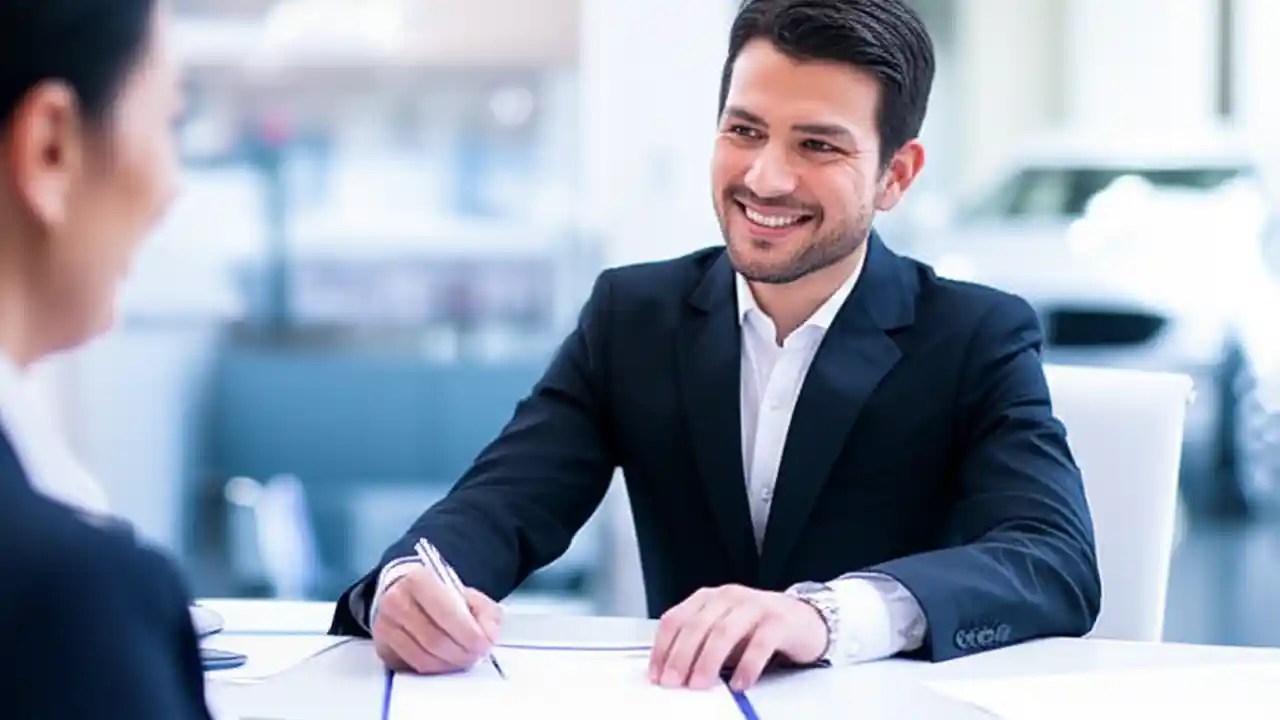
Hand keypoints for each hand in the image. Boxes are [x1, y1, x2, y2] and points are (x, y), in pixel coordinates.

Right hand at [372, 566, 501, 673]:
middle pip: (435, 640)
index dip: (468, 633)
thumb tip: (488, 635)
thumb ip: (484, 612)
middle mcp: (396, 601)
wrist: (403, 592)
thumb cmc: (438, 594)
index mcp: (418, 580)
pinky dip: (435, 669)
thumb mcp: (466, 593)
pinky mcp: (382, 647)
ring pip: (423, 658)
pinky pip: (412, 667)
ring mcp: (385, 626)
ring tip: (464, 658)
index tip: (484, 643)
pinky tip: (446, 662)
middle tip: (477, 655)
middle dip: (462, 653)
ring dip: (450, 664)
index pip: (446, 613)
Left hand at [648, 584, 827, 691]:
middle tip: (674, 683)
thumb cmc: (758, 627)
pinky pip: (759, 644)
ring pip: (724, 633)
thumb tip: (673, 673)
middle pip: (697, 626)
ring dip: (708, 661)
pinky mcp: (778, 621)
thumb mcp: (723, 631)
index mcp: (709, 598)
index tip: (657, 673)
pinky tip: (739, 683)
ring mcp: (755, 606)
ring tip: (700, 684)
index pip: (676, 619)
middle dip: (681, 657)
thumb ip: (700, 644)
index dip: (662, 648)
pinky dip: (746, 666)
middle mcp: (729, 597)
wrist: (804, 618)